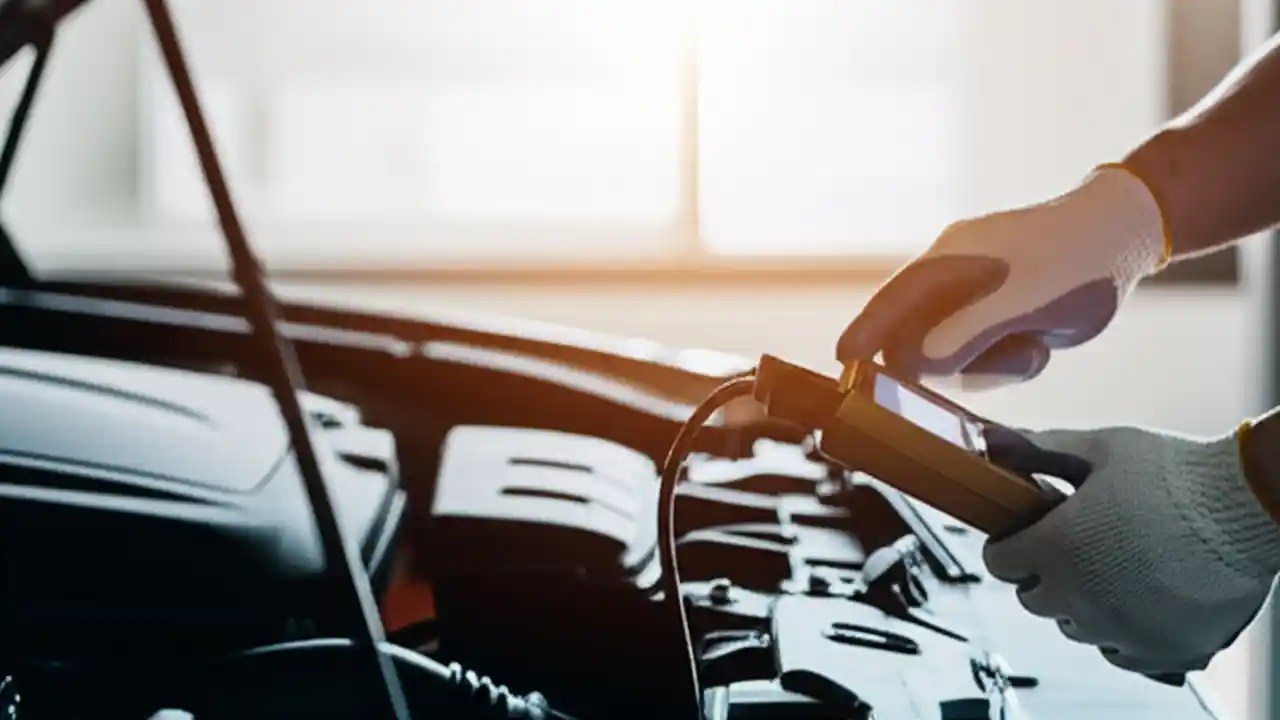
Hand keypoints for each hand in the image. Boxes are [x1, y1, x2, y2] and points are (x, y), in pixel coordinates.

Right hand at [836, 166, 1167, 387]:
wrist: (1128, 234)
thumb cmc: (1078, 260)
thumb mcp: (1026, 302)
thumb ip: (967, 333)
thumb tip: (914, 362)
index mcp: (949, 261)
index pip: (892, 301)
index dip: (865, 332)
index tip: (842, 362)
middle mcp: (952, 279)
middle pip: (919, 338)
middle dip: (956, 361)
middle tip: (1012, 354)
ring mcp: (972, 297)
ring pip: (953, 356)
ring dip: (992, 364)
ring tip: (1033, 344)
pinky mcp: (993, 314)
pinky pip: (982, 356)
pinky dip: (1009, 360)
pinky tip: (1038, 341)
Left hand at [984, 426, 1279, 674]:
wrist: (1251, 506)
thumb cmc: (1176, 474)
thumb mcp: (1100, 448)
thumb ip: (1039, 449)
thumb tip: (991, 440)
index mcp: (1054, 548)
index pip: (1000, 562)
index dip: (1010, 544)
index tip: (1027, 533)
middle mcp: (1079, 598)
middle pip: (1034, 598)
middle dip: (1043, 573)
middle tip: (1075, 546)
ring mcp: (1120, 630)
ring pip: (1075, 627)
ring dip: (1082, 602)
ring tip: (1115, 566)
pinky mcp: (1162, 650)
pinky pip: (1120, 653)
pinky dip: (1121, 632)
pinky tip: (1139, 599)